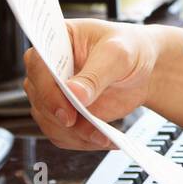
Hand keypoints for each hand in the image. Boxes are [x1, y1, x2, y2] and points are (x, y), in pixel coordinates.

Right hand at [22, 19, 161, 149]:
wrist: (143, 67)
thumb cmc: (129, 48)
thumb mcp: (117, 54)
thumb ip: (96, 73)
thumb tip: (74, 93)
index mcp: (56, 42)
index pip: (38, 66)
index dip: (47, 90)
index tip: (66, 111)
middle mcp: (48, 69)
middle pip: (40, 99)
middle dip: (64, 119)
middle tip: (91, 129)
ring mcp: (54, 94)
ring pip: (50, 122)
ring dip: (76, 134)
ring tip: (104, 137)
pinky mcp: (66, 114)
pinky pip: (63, 134)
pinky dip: (83, 141)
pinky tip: (106, 139)